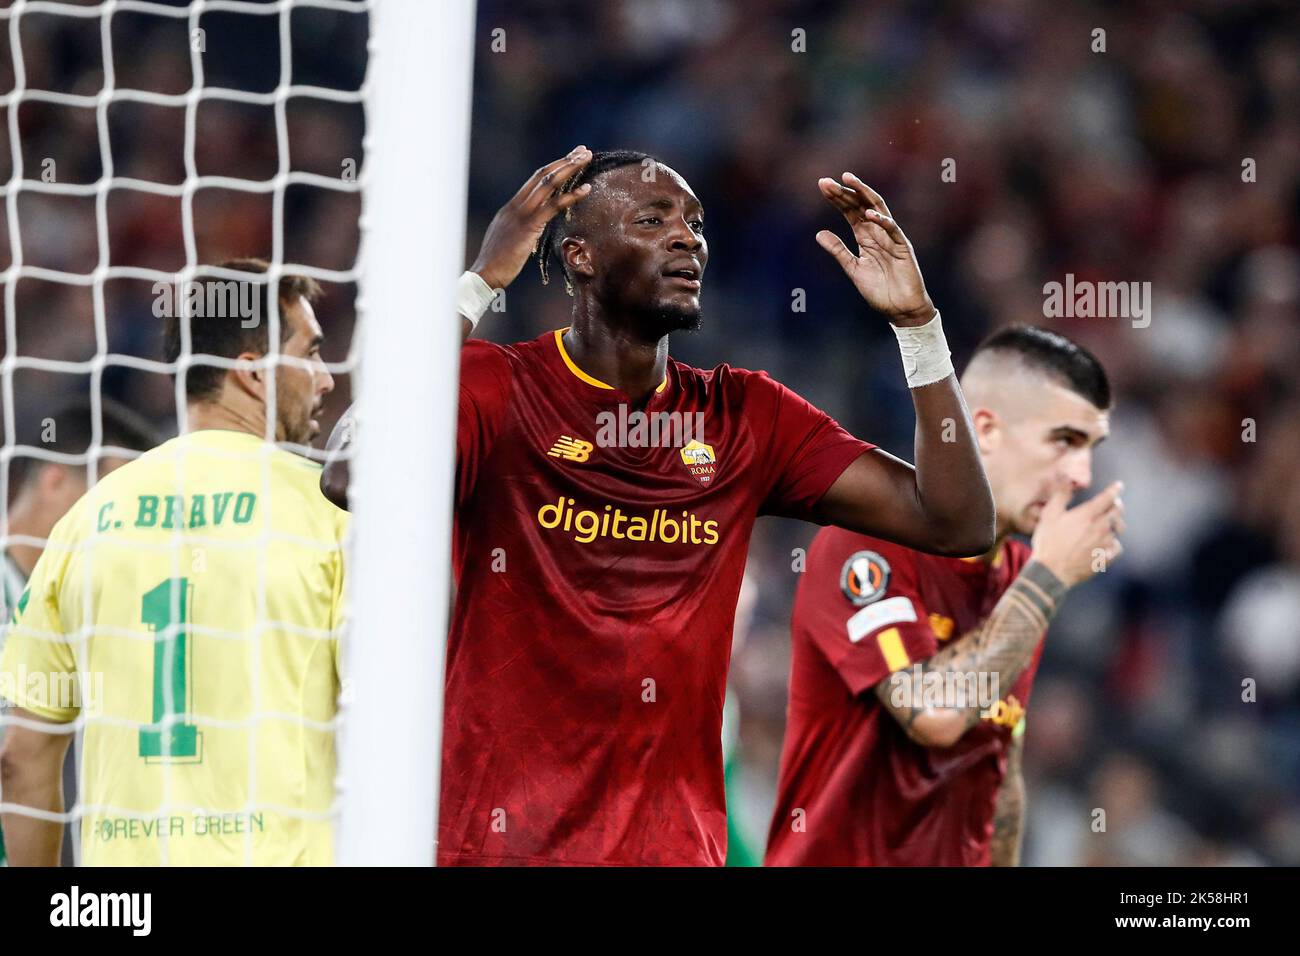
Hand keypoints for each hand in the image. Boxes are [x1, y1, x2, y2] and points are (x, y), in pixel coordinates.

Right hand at [469, 146, 593, 290]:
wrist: (484, 274)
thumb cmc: (496, 264)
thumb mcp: (507, 240)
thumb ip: (518, 228)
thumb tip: (531, 227)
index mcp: (511, 208)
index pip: (534, 180)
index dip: (553, 167)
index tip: (568, 158)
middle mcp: (516, 205)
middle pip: (542, 175)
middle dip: (564, 161)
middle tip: (582, 150)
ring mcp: (521, 214)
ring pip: (548, 183)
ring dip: (569, 168)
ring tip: (586, 158)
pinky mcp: (528, 226)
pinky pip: (553, 206)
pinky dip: (571, 195)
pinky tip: (586, 188)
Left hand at [816, 172, 934, 325]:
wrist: (901, 309)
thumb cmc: (880, 290)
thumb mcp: (854, 269)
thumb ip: (838, 251)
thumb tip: (818, 234)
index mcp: (865, 237)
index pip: (850, 211)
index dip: (837, 198)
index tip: (822, 185)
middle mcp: (878, 232)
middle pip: (860, 205)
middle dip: (844, 192)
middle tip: (826, 182)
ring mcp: (891, 237)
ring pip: (877, 209)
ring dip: (863, 194)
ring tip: (848, 181)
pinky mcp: (903, 247)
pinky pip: (893, 230)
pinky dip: (882, 221)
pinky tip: (869, 215)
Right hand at [1030, 481, 1125, 587]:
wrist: (1051, 570)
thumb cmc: (1048, 541)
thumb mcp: (1049, 514)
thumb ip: (1061, 495)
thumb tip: (1067, 478)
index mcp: (1087, 514)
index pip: (1108, 498)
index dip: (1114, 490)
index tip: (1119, 485)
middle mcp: (1100, 527)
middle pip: (1117, 512)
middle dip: (1117, 505)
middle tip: (1114, 503)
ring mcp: (1104, 544)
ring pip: (1118, 530)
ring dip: (1116, 524)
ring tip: (1112, 523)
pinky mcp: (1104, 558)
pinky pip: (1117, 547)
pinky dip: (1115, 543)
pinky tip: (1109, 543)